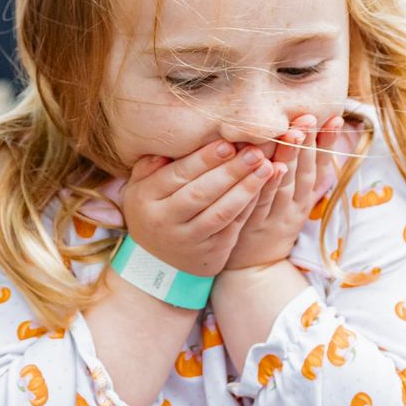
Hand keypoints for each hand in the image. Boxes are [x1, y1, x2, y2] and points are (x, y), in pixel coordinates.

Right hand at [120, 141, 272, 279]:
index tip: (227, 143)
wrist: (157, 262)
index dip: (204, 159)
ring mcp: (188, 239)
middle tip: (254, 152)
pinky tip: (264, 188)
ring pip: (221, 212)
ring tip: (266, 167)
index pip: (177, 175)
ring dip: (246, 188)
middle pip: (201, 193)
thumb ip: (149, 165)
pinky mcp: (211, 252)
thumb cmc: (153, 211)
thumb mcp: (139, 188)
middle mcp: (164, 221)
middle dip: (231, 171)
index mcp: (144, 199)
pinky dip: (249, 206)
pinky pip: (233, 226)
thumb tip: (169, 144)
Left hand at [225, 114, 344, 271]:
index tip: (334, 117)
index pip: (320, 167)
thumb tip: (321, 139)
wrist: (253, 269)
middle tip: (310, 117)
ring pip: (285, 184)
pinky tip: (271, 167)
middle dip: (309, 143)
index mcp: (305, 199)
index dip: (328, 143)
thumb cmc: (272, 227)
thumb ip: (305, 175)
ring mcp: (274, 217)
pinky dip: (268, 185)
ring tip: (294, 133)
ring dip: (290, 158)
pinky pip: (260, 203)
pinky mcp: (252, 226)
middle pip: (304, 172)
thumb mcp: (295, 203)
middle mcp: (293, 207)